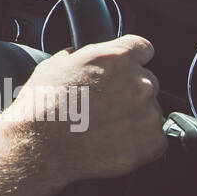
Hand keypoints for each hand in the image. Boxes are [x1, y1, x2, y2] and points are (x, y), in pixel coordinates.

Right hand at [0, 34, 166, 183]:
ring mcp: (148, 112)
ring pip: (151, 110)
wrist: (41, 146)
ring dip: (135, 117)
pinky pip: (155, 138)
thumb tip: (77, 56)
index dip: (132, 59)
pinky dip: (140, 142)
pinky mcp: (152, 141)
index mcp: (116, 57)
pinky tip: (114, 143)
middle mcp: (138, 82)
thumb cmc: (43, 106)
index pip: (143, 48)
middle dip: (130, 91)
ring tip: (106, 128)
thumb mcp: (53, 66)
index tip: (125, 70)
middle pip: (147, 81)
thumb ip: (77, 56)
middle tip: (106, 106)